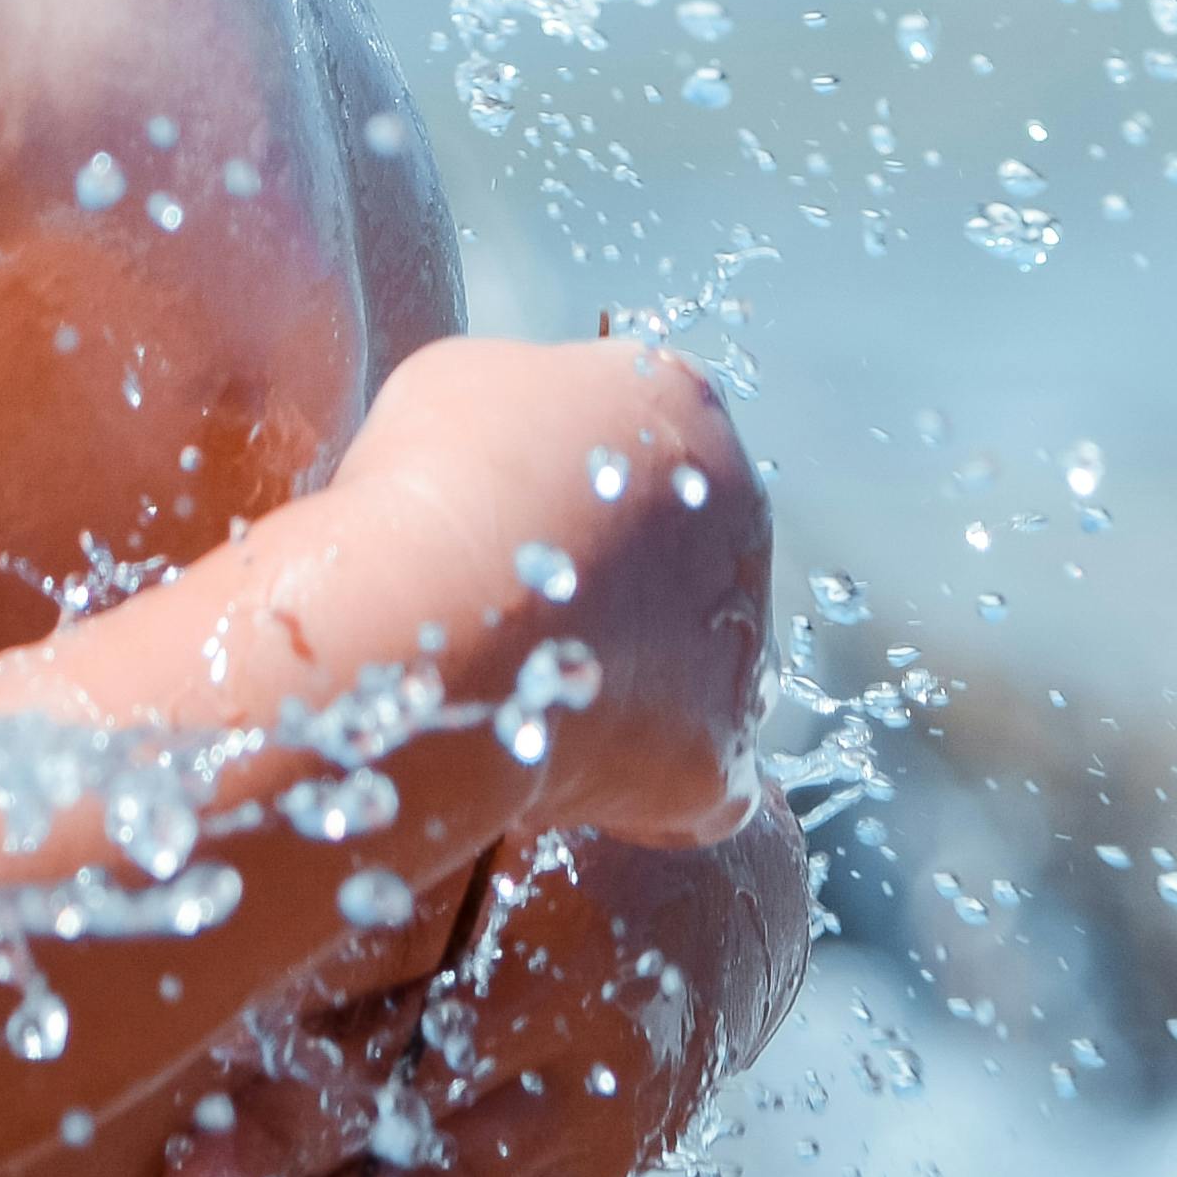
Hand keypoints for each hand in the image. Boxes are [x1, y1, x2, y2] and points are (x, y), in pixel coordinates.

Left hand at [162, 832, 742, 1176]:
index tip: (177, 1016)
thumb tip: (202, 842)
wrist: (726, 909)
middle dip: (288, 1134)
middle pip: (408, 1065)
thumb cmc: (558, 834)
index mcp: (532, 866)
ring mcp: (590, 1096)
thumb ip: (384, 820)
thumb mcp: (496, 796)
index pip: (390, 928)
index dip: (282, 978)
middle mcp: (568, 984)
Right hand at [326, 338, 770, 846]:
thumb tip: (512, 455)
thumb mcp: (454, 387)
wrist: (439, 614)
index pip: (638, 448)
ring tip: (522, 704)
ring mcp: (746, 634)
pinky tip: (553, 781)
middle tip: (508, 628)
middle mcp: (741, 509)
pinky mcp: (726, 747)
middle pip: (677, 557)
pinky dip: (630, 790)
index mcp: (678, 406)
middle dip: (606, 593)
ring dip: (628, 689)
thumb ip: (514, 411)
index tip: (505, 536)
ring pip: (695, 666)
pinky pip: (692, 777)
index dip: (562, 497)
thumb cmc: (430, 486)